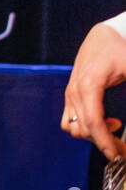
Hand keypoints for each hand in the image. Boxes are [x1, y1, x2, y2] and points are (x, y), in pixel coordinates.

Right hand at [62, 21, 125, 160]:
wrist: (106, 35)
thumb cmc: (120, 50)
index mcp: (89, 85)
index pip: (93, 122)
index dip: (104, 141)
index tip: (116, 154)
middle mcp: (75, 90)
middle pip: (83, 128)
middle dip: (103, 142)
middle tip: (123, 149)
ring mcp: (70, 93)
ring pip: (73, 127)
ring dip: (91, 135)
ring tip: (112, 130)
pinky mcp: (70, 94)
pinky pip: (69, 119)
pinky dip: (83, 127)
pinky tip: (102, 121)